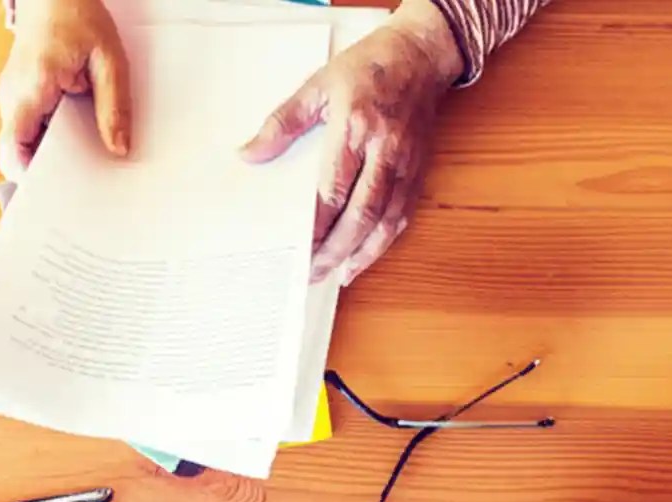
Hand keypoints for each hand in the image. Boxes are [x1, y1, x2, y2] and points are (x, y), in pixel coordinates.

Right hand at [0, 0, 129, 180]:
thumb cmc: (77, 16)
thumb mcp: (108, 59)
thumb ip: (114, 105)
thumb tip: (119, 148)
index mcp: (29, 90)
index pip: (13, 150)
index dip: (30, 179)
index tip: (59, 198)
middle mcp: (12, 98)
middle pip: (21, 154)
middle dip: (50, 175)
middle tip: (86, 191)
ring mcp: (13, 99)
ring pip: (26, 144)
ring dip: (53, 158)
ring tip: (88, 169)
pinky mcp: (22, 98)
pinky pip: (32, 130)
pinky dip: (52, 142)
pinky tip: (79, 145)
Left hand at [240, 0, 462, 283]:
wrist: (421, 55)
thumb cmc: (368, 67)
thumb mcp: (318, 85)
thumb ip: (283, 122)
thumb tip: (250, 154)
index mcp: (356, 128)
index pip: (332, 189)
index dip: (316, 224)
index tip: (296, 248)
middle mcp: (385, 151)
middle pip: (361, 214)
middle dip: (335, 250)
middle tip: (310, 273)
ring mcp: (405, 164)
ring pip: (385, 222)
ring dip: (360, 255)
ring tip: (334, 275)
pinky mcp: (417, 172)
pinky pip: (402, 217)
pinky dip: (382, 243)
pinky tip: (362, 258)